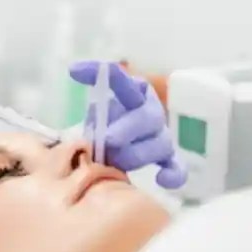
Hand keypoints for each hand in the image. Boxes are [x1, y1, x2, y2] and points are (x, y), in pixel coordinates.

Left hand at [70, 61, 186, 189]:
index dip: (102, 75)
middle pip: (148, 117)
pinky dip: (173, 174)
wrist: (117, 146)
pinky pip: (176, 166)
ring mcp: (161, 134)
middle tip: (106, 140)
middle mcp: (152, 110)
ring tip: (115, 161)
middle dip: (127, 129)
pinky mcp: (168, 158)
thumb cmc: (107, 125)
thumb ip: (95, 116)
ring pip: (161, 143)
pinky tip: (161, 179)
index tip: (74, 71)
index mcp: (134, 91)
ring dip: (137, 154)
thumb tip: (85, 106)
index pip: (120, 79)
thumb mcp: (96, 114)